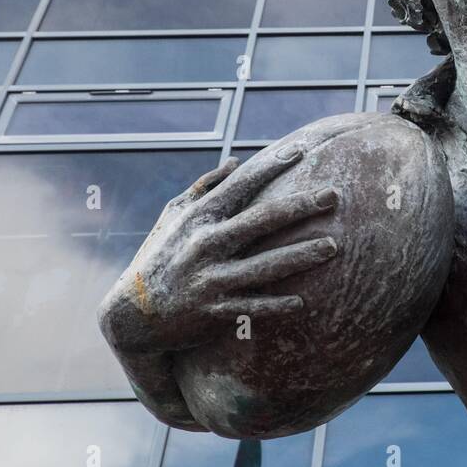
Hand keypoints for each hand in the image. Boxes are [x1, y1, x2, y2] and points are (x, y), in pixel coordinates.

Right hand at [98, 145, 339, 354]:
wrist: (131, 316)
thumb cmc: (158, 257)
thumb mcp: (173, 217)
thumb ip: (204, 188)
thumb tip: (236, 161)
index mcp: (198, 218)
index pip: (241, 185)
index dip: (272, 166)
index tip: (302, 150)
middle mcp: (205, 245)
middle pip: (261, 220)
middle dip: (300, 205)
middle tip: (334, 194)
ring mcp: (210, 279)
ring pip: (264, 266)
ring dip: (301, 256)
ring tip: (333, 246)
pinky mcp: (213, 312)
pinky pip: (252, 307)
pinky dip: (276, 305)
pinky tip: (303, 302)